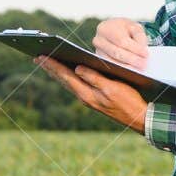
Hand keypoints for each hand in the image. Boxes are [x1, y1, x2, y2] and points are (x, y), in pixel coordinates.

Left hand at [34, 56, 148, 133]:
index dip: (53, 65)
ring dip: (57, 72)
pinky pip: (76, 85)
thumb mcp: (113, 88)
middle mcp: (84, 97)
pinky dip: (67, 77)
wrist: (139, 118)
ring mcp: (89, 99)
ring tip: (46, 63)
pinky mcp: (94, 99)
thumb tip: (77, 69)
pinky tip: (65, 72)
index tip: (40, 56)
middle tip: (36, 58)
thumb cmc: (129, 102)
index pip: (66, 76)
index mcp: (87, 94)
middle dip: (50, 68)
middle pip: (63, 79)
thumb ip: (94, 78)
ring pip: (68, 83)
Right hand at [94, 17, 148, 68]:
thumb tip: (142, 50)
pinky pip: (111, 67)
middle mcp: (98, 40)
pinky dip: (122, 69)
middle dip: (131, 60)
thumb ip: (139, 36)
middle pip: (116, 53)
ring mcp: (98, 52)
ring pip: (113, 62)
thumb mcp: (134, 27)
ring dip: (127, 67)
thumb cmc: (124, 29)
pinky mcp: (100, 61)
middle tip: (143, 64)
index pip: (121, 40)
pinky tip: (131, 71)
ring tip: (139, 69)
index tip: (145, 54)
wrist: (113, 30)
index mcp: (106, 28)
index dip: (134, 49)